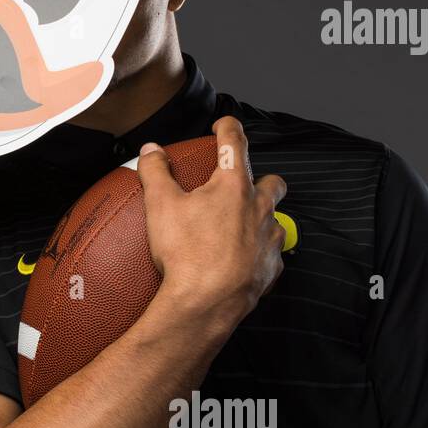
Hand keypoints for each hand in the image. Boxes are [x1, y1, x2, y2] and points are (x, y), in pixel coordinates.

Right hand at [135, 116, 286, 328]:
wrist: (206, 302)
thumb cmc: (186, 252)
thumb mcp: (160, 205)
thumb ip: (155, 171)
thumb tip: (152, 150)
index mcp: (234, 186)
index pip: (235, 143)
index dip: (228, 127)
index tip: (224, 124)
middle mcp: (259, 208)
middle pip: (272, 182)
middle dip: (260, 178)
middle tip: (240, 184)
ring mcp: (269, 239)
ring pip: (275, 219)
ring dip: (260, 217)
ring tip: (239, 225)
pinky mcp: (271, 268)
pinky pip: (271, 254)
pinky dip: (258, 252)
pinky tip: (241, 260)